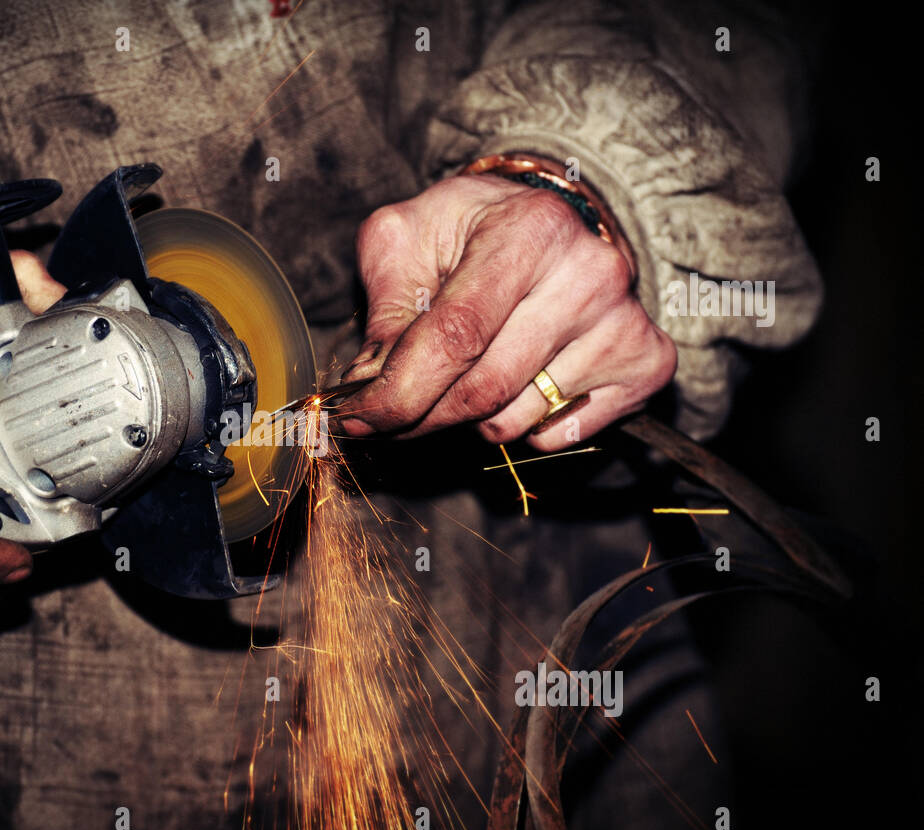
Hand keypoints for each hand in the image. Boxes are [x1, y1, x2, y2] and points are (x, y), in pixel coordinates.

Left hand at [338, 174, 675, 447]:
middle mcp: (590, 274)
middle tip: (390, 412)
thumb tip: (369, 381)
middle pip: (483, 389)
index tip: (358, 418)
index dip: (399, 389)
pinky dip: (522, 425)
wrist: (548, 222)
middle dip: (420, 415)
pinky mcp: (644, 363)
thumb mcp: (408, 237)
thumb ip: (384, 303)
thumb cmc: (471, 229)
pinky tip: (519, 378)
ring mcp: (624, 323)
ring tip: (468, 369)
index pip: (455, 335)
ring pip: (515, 419)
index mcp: (530, 230)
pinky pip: (557, 434)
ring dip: (469, 417)